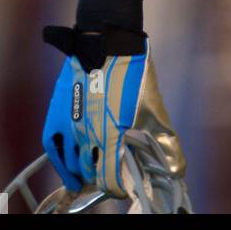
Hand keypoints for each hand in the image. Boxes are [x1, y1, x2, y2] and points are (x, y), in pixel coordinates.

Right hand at [41, 25, 186, 196]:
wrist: (106, 41)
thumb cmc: (133, 71)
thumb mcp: (153, 107)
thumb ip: (164, 141)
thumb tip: (178, 169)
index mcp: (111, 135)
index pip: (110, 179)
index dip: (118, 188)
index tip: (125, 187)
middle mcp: (86, 135)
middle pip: (92, 172)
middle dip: (103, 178)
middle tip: (113, 177)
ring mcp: (69, 124)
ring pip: (73, 163)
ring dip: (83, 172)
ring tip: (91, 176)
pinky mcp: (56, 113)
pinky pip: (52, 146)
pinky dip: (60, 162)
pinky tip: (69, 169)